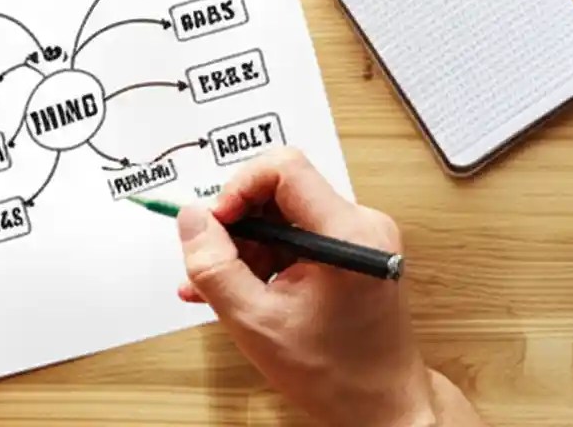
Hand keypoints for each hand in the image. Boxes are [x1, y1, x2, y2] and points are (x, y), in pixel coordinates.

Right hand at [176, 148, 483, 426]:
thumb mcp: (255, 322)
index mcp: (347, 236)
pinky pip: (297, 237)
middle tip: (211, 259)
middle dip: (237, 223)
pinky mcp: (352, 252)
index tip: (215, 220)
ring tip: (219, 286)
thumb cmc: (337, 374)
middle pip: (281, 191)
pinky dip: (266, 257)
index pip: (285, 168)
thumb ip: (214, 267)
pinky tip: (241, 287)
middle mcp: (361, 226)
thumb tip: (191, 220)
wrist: (381, 407)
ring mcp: (359, 239)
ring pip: (284, 216)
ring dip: (246, 246)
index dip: (239, 187)